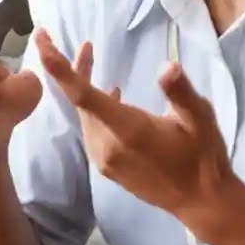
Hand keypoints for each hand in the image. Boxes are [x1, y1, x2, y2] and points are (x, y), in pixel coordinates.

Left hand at [35, 30, 237, 233]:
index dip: (59, 68)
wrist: (201, 202)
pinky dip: (93, 108)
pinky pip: (90, 129)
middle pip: (79, 100)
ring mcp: (104, 159)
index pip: (82, 95)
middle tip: (80, 42)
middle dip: (75, 68)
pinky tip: (110, 94)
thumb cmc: (203, 156)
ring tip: (90, 57)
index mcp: (127, 130)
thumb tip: (167, 67)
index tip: (41, 42)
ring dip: (83, 86)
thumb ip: (181, 92)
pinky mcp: (106, 166)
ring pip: (84, 114)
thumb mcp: (200, 118)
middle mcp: (107, 145)